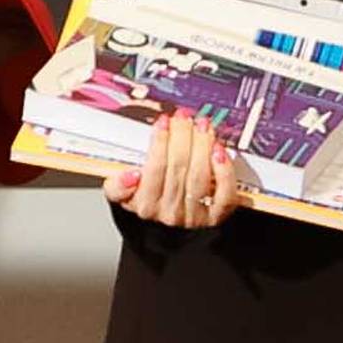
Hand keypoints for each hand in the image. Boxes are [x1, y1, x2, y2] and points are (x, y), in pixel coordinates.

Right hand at [108, 103, 243, 230]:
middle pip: (178, 167)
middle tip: (183, 117)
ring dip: (202, 145)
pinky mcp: (217, 215)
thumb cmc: (149, 200)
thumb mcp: (123, 194)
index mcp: (145, 205)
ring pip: (200, 175)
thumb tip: (130, 175)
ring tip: (202, 126)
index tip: (163, 122)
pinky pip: (224, 192)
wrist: (169, 226)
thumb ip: (117, 184)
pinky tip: (219, 151)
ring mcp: (195, 214)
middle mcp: (170, 212)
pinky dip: (224, 170)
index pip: (154, 169)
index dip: (160, 142)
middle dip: (182, 136)